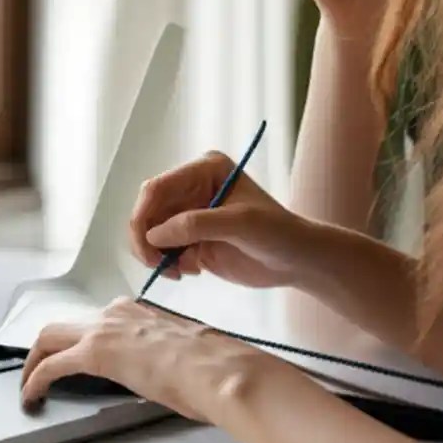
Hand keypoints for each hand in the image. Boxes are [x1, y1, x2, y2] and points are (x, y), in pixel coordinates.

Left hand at [19, 298, 284, 422]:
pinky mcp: (94, 353)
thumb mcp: (187, 355)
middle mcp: (118, 313)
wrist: (222, 369)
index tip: (78, 358)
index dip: (82, 343)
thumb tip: (170, 377)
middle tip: (36, 370)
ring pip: (50, 338)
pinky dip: (35, 380)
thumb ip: (168, 359)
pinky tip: (32, 396)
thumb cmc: (217, 367)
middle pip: (64, 326)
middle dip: (44, 349)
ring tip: (28, 387)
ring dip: (33, 363)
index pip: (99, 323)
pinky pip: (51, 366)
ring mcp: (104, 330)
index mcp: (141, 311)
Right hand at [128, 152, 315, 288]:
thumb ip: (196, 225)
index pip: (157, 188)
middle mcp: (191, 188)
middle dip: (147, 241)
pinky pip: (161, 250)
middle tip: (158, 266)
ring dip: (156, 256)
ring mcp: (188, 214)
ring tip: (179, 272)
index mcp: (203, 170)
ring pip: (150, 233)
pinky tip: (193, 270)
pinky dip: (168, 264)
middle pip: (147, 211)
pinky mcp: (189, 239)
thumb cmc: (277, 233)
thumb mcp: (240, 224)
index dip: (145, 217)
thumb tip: (153, 236)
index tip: (150, 247)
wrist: (296, 260)